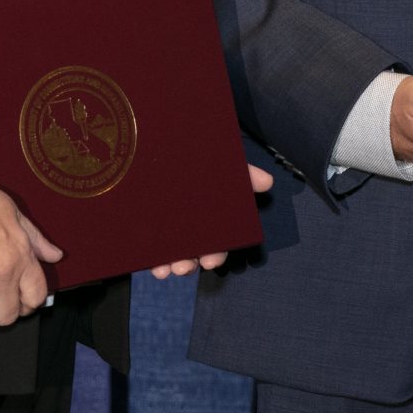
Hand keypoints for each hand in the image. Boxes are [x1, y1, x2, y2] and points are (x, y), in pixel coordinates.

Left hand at [148, 165, 274, 278]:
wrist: (153, 145)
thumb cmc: (192, 158)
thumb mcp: (220, 163)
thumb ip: (243, 173)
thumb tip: (267, 182)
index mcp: (207, 217)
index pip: (215, 243)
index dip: (215, 255)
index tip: (211, 262)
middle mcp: (187, 226)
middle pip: (191, 253)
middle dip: (189, 264)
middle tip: (184, 267)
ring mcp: (164, 227)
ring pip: (170, 255)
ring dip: (170, 264)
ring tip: (166, 268)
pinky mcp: (144, 226)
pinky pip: (149, 248)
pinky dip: (152, 259)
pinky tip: (153, 263)